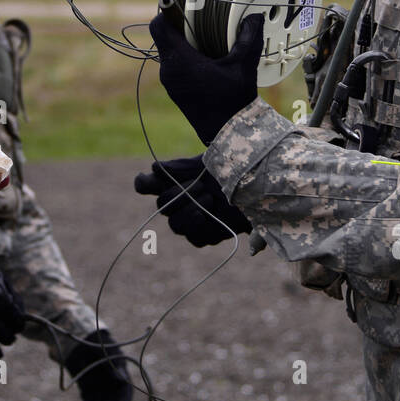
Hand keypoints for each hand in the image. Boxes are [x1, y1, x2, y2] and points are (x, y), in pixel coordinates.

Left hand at [63, 328, 133, 400]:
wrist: (77, 337)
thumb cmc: (96, 341)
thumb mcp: (107, 351)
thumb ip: (115, 365)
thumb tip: (123, 380)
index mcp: (120, 370)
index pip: (125, 389)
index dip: (124, 400)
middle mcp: (111, 379)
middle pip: (112, 399)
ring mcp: (98, 383)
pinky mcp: (86, 386)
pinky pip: (89, 400)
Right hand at [134, 156, 250, 246]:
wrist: (256, 184)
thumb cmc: (229, 168)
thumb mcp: (206, 162)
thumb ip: (180, 167)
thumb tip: (154, 168)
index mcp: (172, 180)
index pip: (145, 184)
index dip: (143, 183)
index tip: (148, 179)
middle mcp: (177, 201)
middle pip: (161, 206)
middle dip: (180, 196)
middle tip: (202, 187)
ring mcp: (189, 220)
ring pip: (175, 225)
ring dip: (190, 212)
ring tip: (209, 200)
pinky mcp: (204, 235)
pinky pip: (194, 238)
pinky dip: (201, 226)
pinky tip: (210, 216)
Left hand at [150, 11, 263, 143]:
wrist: (229, 134)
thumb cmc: (234, 100)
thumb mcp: (244, 65)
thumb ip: (249, 37)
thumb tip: (254, 16)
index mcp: (180, 61)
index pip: (160, 26)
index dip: (167, 11)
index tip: (181, 3)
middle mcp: (169, 71)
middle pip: (163, 36)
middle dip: (178, 23)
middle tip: (196, 14)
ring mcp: (170, 82)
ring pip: (167, 50)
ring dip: (181, 39)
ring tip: (202, 32)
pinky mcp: (176, 90)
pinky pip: (173, 64)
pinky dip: (183, 54)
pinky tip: (204, 53)